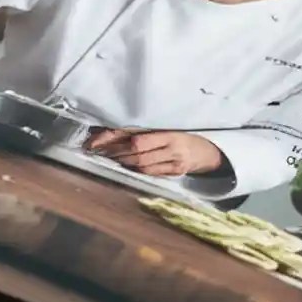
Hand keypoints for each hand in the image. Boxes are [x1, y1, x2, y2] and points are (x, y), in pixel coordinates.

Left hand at [84, 129, 224, 176]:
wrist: (208, 150)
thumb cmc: (182, 136)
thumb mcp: (166, 128)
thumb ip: (142, 131)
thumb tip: (109, 132)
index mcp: (168, 130)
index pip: (134, 134)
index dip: (111, 138)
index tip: (94, 142)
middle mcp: (171, 144)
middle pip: (135, 149)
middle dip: (113, 151)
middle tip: (96, 150)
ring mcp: (174, 160)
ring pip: (141, 163)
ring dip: (122, 161)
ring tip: (108, 158)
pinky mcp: (176, 172)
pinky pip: (151, 172)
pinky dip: (136, 169)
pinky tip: (127, 166)